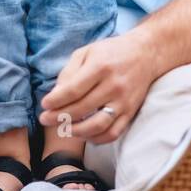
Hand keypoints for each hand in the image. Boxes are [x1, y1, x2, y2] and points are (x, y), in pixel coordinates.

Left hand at [37, 31, 158, 144]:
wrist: (146, 54)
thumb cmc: (111, 51)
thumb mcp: (87, 51)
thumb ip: (69, 71)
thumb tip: (55, 95)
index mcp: (100, 66)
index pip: (73, 90)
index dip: (56, 101)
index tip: (44, 105)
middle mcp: (113, 85)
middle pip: (82, 109)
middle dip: (59, 117)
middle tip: (45, 119)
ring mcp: (124, 101)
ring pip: (97, 125)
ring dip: (76, 131)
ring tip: (64, 129)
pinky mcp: (131, 112)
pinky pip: (113, 133)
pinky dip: (96, 139)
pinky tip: (84, 134)